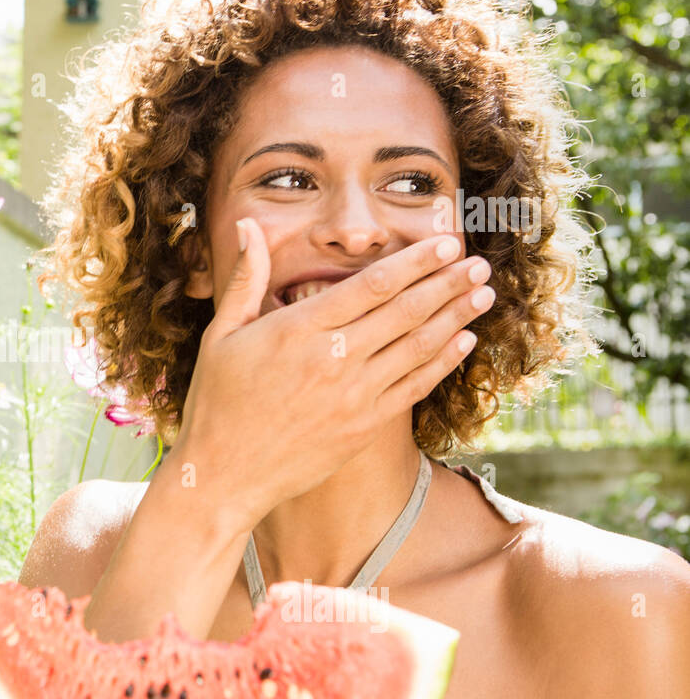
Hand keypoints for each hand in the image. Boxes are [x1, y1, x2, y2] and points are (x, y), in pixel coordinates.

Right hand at [170, 217, 492, 535]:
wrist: (223, 475)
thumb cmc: (216, 401)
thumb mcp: (221, 333)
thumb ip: (245, 277)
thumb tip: (247, 224)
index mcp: (299, 329)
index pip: (372, 284)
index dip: (416, 262)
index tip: (445, 243)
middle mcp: (333, 359)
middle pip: (406, 311)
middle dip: (448, 283)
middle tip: (480, 264)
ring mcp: (353, 395)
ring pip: (418, 347)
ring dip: (456, 317)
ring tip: (483, 294)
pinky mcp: (364, 426)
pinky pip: (414, 387)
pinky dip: (442, 362)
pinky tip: (463, 342)